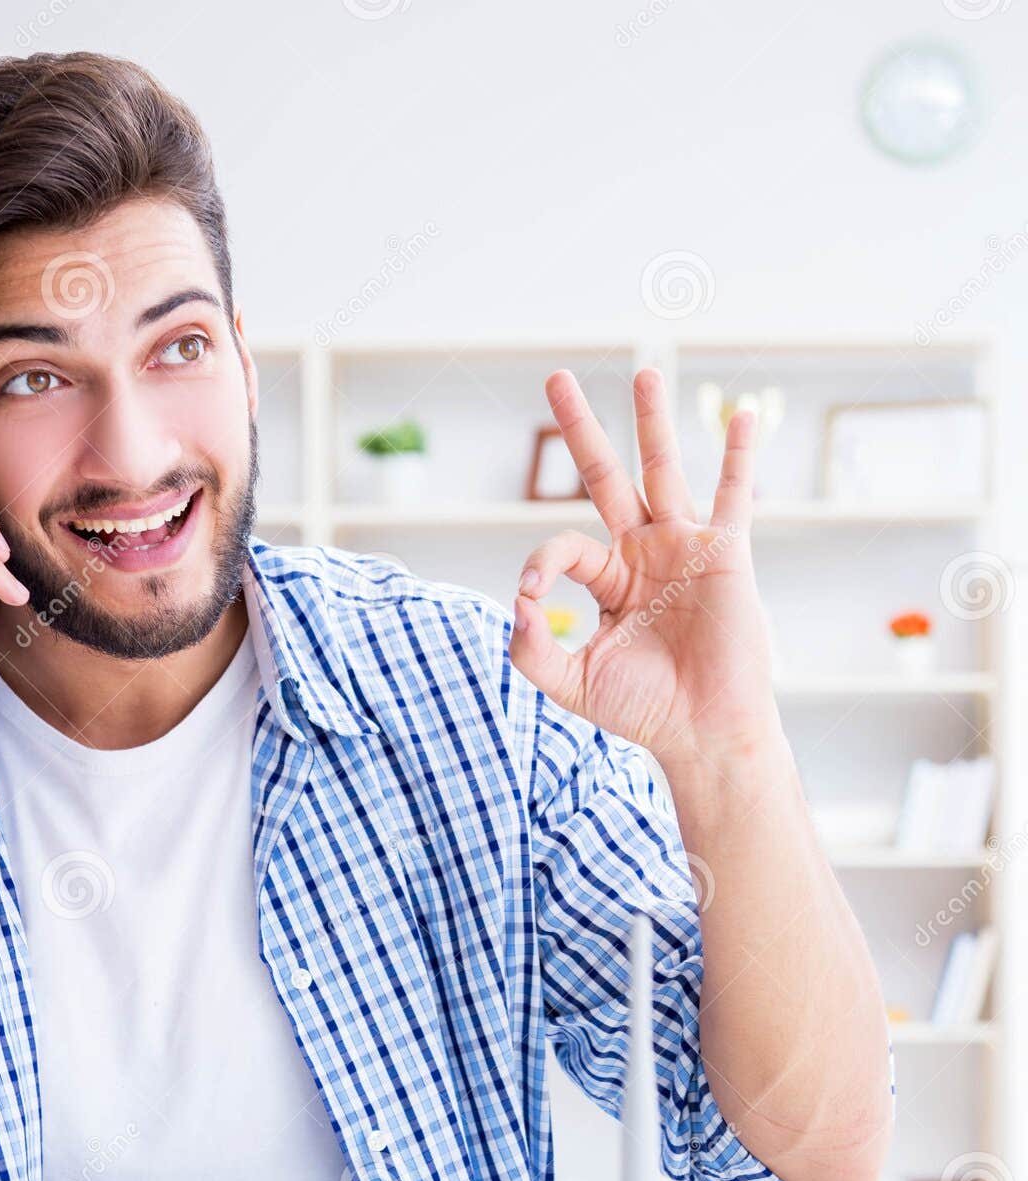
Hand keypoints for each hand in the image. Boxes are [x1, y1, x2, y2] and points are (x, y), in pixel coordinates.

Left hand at [509, 368, 779, 767]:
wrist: (703, 731)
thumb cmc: (643, 710)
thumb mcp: (571, 683)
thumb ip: (532, 649)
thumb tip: (518, 602)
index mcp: (606, 579)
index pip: (563, 545)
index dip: (543, 562)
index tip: (536, 592)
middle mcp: (642, 553)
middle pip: (605, 476)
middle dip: (580, 429)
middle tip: (555, 377)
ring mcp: (683, 547)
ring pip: (662, 470)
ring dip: (652, 421)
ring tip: (644, 370)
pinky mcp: (725, 553)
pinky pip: (732, 496)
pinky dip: (738, 456)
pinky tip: (740, 414)